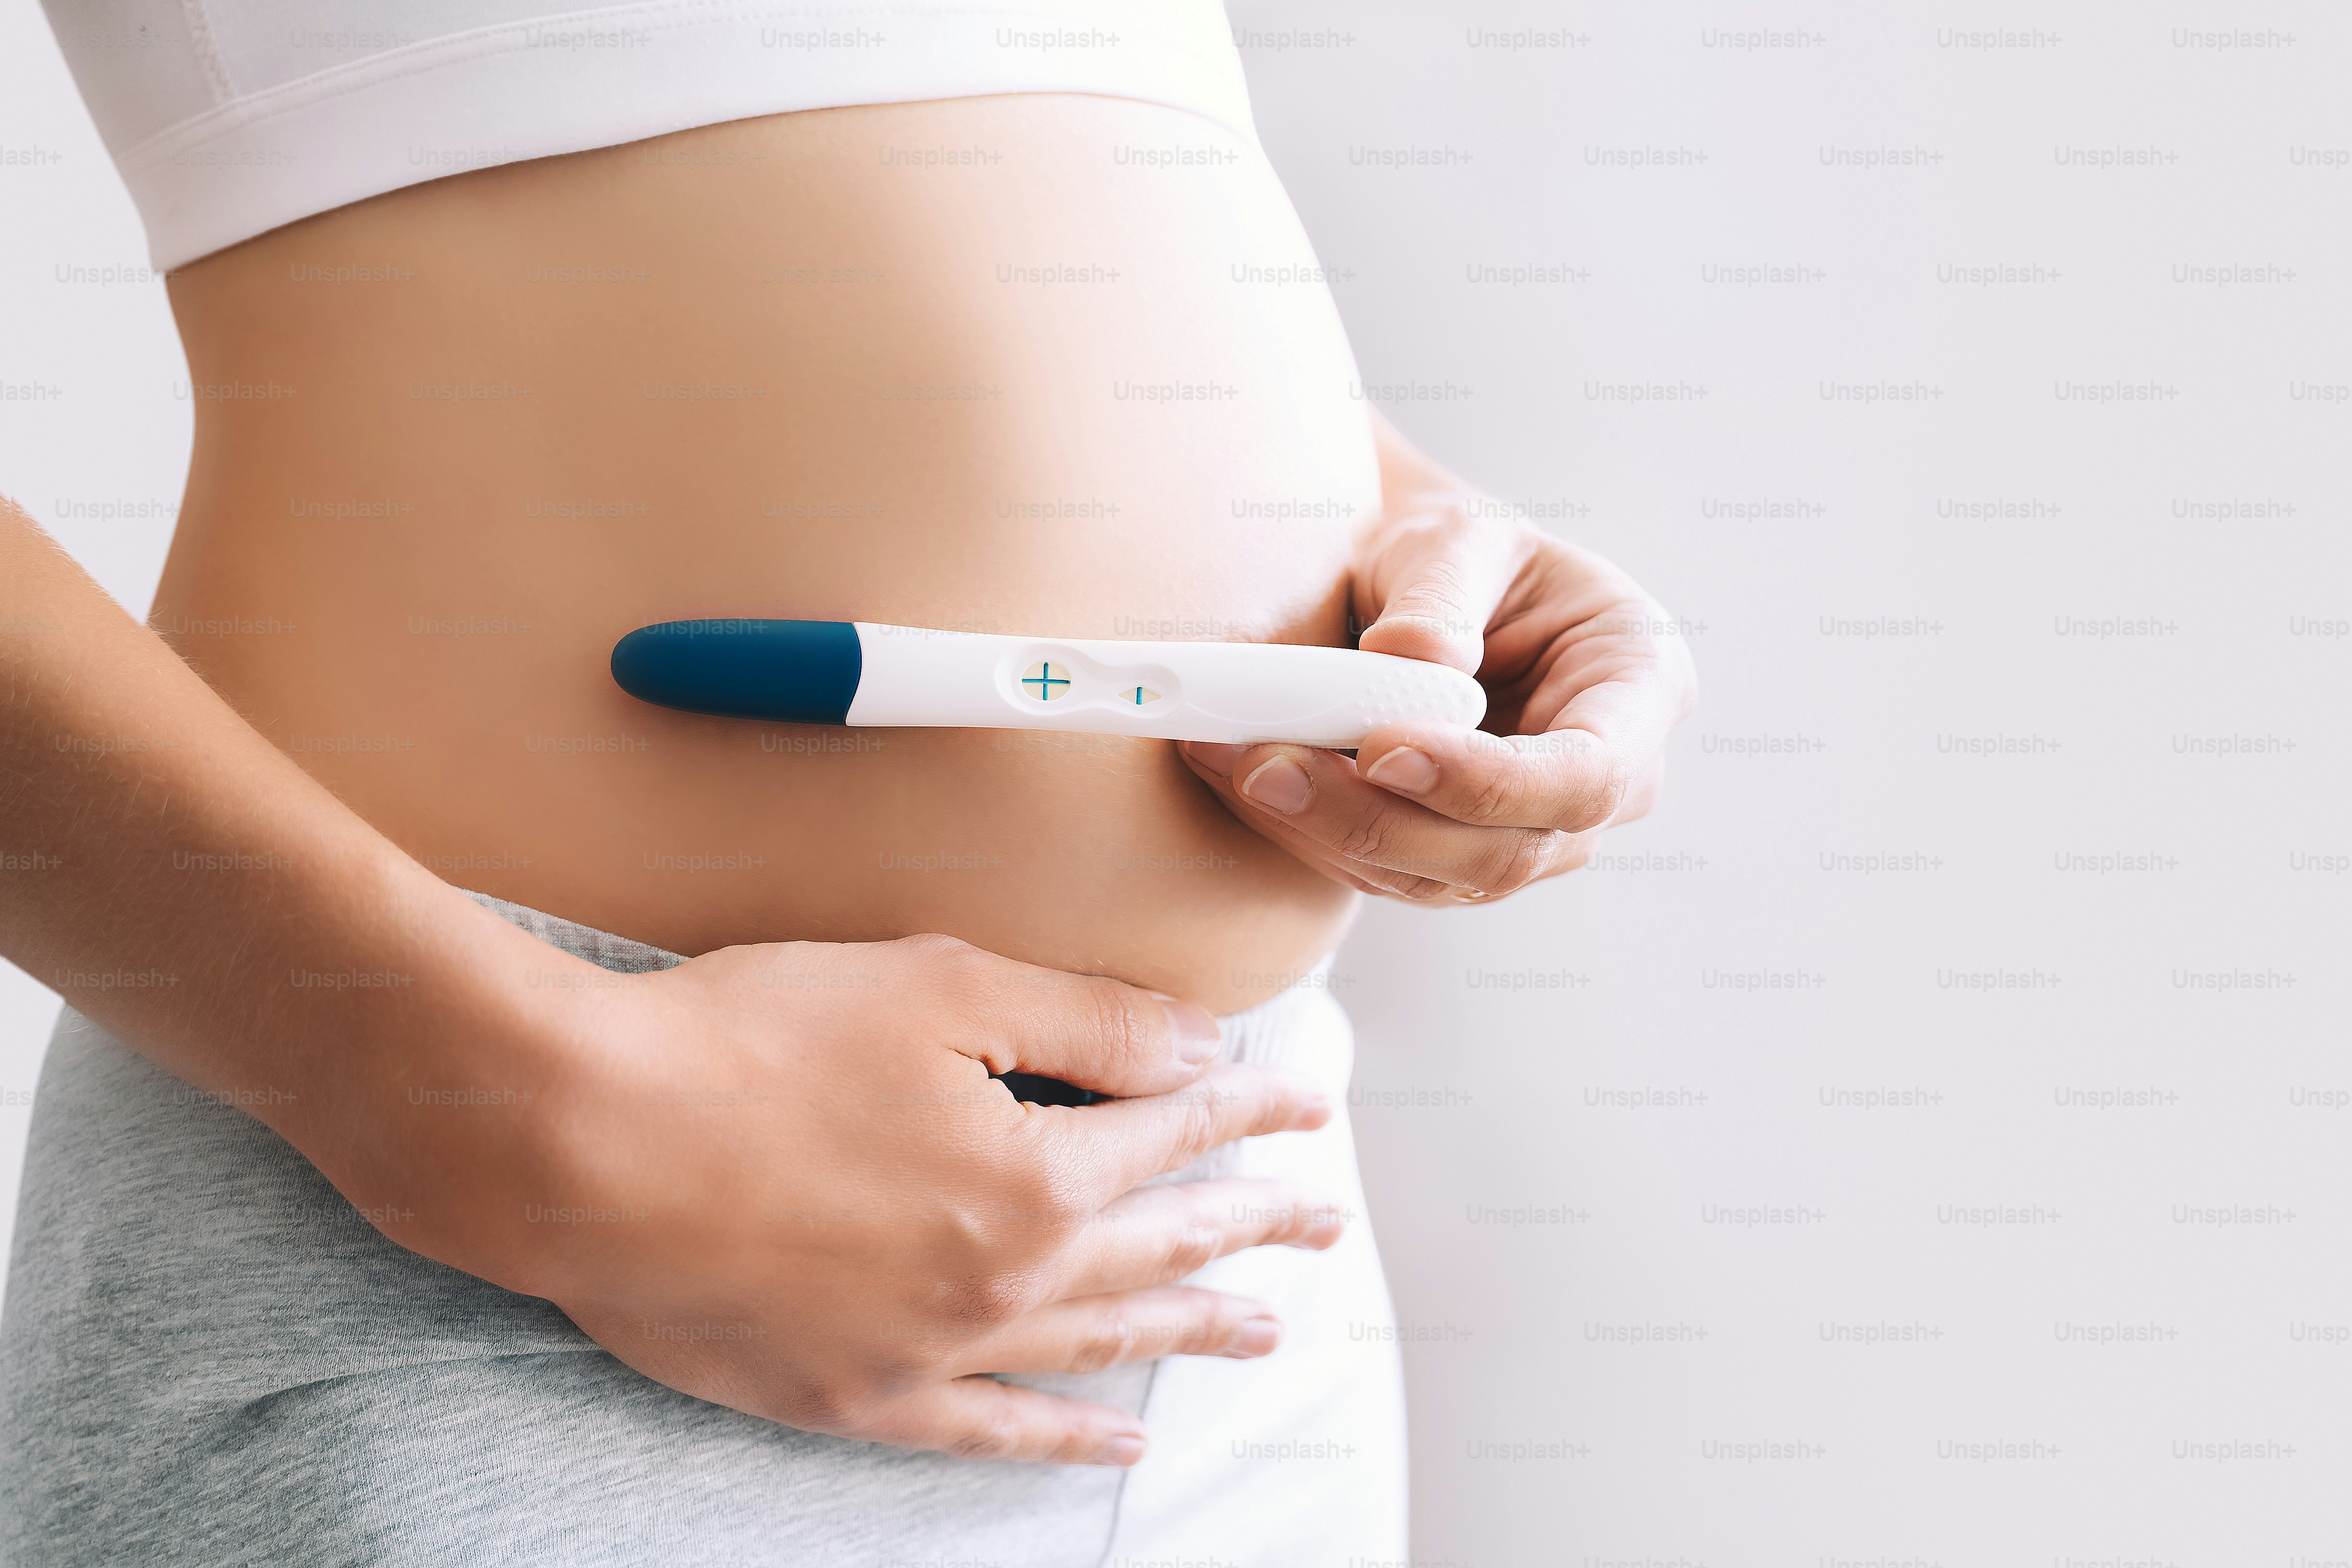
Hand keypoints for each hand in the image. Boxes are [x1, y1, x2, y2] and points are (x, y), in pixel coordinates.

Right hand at [381, 932, 1341, 1467]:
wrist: (576, 1143)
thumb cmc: (748, 1040)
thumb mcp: (937, 989)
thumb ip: (1087, 1024)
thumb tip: (1199, 1046)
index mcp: (1036, 1175)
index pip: (1176, 1132)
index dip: (1249, 1111)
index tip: (1306, 1107)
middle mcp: (1005, 1281)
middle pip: (1163, 1248)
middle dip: (1250, 1226)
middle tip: (1321, 1225)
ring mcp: (931, 1353)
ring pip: (1100, 1342)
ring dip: (1190, 1332)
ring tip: (1264, 1332)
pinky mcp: (852, 1399)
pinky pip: (991, 1432)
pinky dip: (1065, 1438)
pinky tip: (1119, 1445)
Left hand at [1180, 412, 1697, 903]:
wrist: (1429, 589)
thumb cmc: (1467, 555)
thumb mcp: (1464, 538)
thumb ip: (1441, 593)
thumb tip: (1406, 662)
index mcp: (1640, 689)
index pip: (1587, 775)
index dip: (1488, 781)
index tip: (1383, 750)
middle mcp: (1605, 784)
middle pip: (1507, 851)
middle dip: (1380, 819)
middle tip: (1271, 769)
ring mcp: (1532, 836)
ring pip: (1437, 878)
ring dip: (1326, 832)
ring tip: (1236, 764)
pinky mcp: (1456, 859)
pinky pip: (1386, 872)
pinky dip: (1308, 834)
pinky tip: (1243, 779)